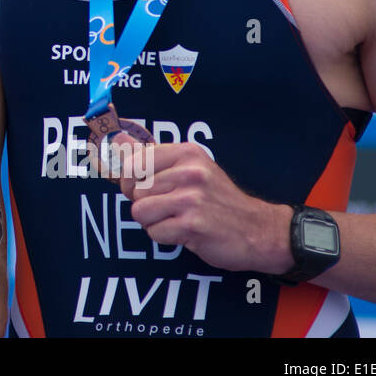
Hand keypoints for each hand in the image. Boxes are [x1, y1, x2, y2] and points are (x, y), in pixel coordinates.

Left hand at [126, 142, 293, 274]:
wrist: (259, 229)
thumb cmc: (218, 199)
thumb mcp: (192, 167)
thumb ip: (154, 156)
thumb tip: (117, 138)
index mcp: (187, 153)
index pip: (134, 161)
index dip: (131, 180)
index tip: (142, 187)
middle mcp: (189, 172)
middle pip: (135, 190)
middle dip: (144, 204)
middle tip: (168, 208)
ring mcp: (192, 199)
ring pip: (140, 211)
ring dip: (153, 221)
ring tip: (175, 219)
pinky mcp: (193, 225)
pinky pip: (154, 232)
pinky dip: (165, 237)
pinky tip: (185, 232)